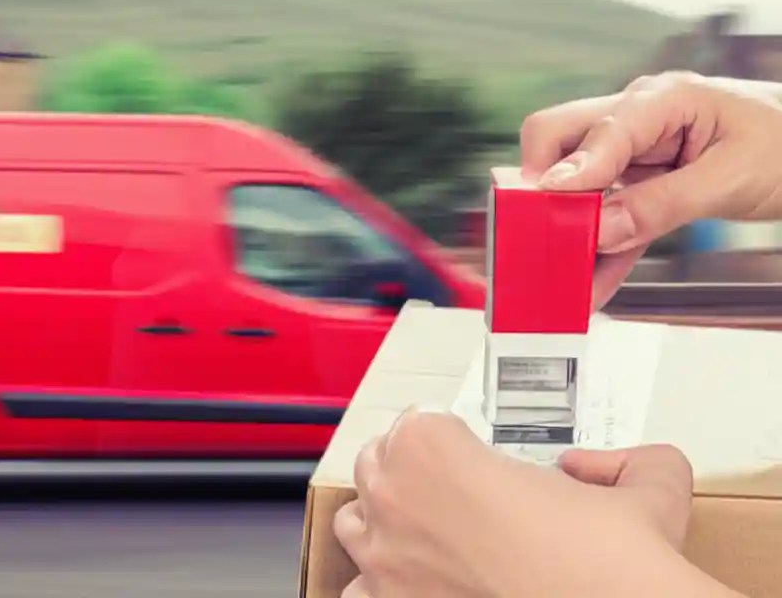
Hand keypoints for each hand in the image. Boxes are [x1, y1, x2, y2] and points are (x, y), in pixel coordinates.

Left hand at [331, 407, 732, 597]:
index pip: (414, 423)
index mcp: (431, 444)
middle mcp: (393, 494)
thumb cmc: (616, 560)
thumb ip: (633, 462)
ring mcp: (382, 558)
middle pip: (376, 467)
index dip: (445, 438)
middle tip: (453, 494)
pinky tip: (416, 587)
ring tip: (426, 538)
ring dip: (381, 525)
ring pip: (355, 525)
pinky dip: (379, 589)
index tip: (466, 454)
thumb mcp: (650, 486)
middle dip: (409, 474)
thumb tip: (592, 467)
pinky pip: (358, 592)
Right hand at [519, 72, 781, 307]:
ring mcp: (638, 152)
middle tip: (540, 232)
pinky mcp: (647, 184)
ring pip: (577, 186)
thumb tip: (602, 228)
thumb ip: (663, 203)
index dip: (564, 175)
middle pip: (559, 141)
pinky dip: (602, 250)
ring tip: (564, 275)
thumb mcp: (730, 177)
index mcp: (659, 100)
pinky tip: (595, 283)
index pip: (591, 132)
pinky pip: (612, 218)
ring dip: (570, 229)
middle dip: (542, 188)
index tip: (545, 212)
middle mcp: (637, 119)